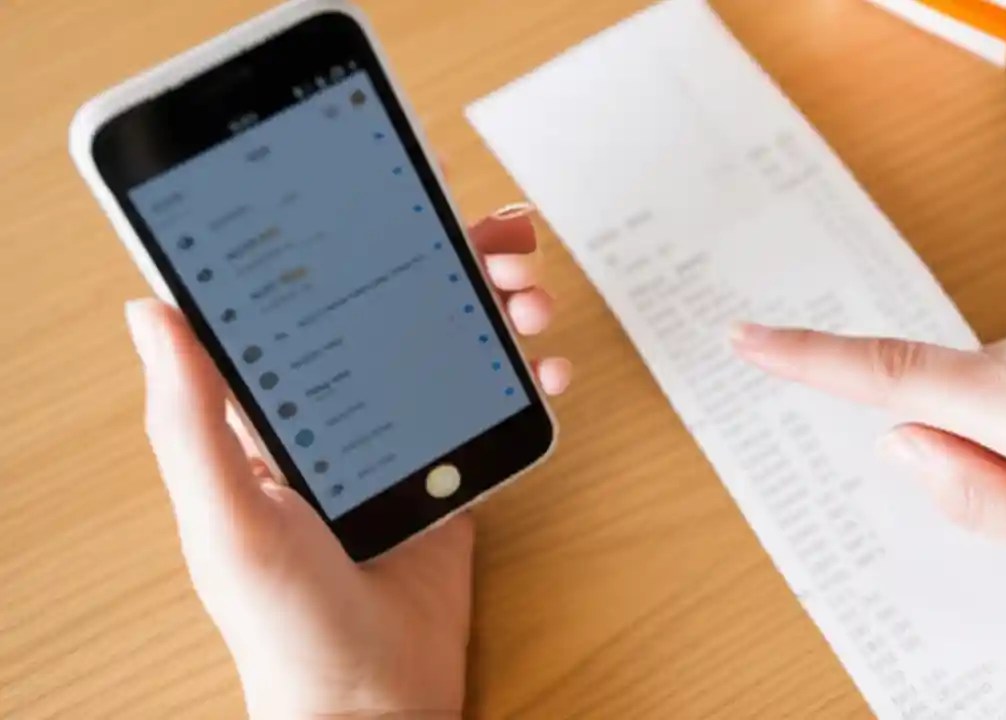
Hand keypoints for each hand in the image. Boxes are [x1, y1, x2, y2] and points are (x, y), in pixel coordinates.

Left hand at [125, 205, 570, 718]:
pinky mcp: (445, 471)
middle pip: (400, 304)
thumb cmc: (286, 627)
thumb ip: (193, 422)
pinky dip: (523, 378)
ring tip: (535, 300)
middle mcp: (338, 408)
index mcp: (275, 409)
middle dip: (458, 261)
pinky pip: (488, 403)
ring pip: (452, 343)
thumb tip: (153, 311)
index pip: (318, 294)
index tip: (410, 200)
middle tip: (507, 243)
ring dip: (497, 309)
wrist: (373, 704)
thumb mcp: (228, 521)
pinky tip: (548, 372)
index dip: (365, 237)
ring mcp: (397, 437)